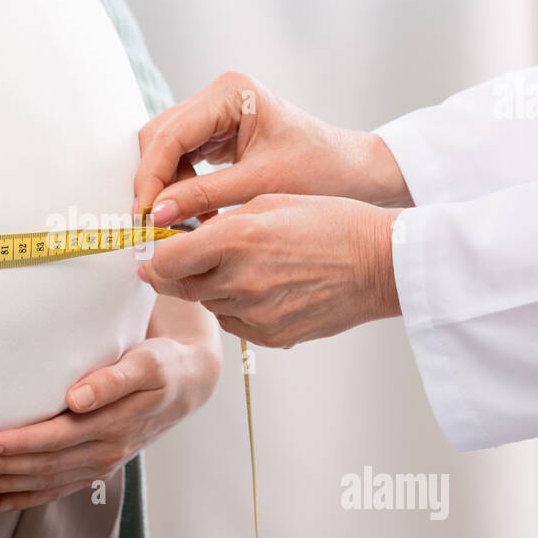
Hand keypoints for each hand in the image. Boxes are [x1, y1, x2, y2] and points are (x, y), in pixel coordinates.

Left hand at [0, 297, 221, 510]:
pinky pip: (62, 488)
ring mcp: (105, 461)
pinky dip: (31, 496)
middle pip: (46, 463)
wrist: (188, 383)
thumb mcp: (145, 363)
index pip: (57, 438)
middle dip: (2, 466)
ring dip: (9, 482)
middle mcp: (108, 449)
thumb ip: (112, 379)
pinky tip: (3, 501)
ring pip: (49, 479)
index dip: (20, 443)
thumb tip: (77, 397)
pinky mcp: (102, 465)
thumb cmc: (160, 364)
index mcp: (115, 423)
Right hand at [133, 71, 411, 225]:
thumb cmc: (322, 170)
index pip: (170, 134)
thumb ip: (203, 197)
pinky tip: (191, 212)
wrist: (355, 173)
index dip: (152, 176)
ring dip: (165, 186)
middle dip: (154, 181)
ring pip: (166, 149)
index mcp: (231, 92)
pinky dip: (180, 187)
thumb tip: (156, 214)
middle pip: (160, 137)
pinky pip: (183, 158)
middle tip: (151, 223)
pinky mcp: (218, 133)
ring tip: (175, 223)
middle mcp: (218, 95)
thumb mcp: (260, 185)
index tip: (145, 215)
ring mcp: (216, 113)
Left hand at [139, 194, 401, 347]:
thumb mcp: (269, 201)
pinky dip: (237, 307)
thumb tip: (174, 240)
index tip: (159, 251)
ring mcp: (255, 314)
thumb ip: (216, 221)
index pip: (165, 261)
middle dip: (180, 273)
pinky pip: (234, 322)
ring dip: (212, 287)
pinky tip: (265, 287)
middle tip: (196, 258)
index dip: (157, 257)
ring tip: (248, 266)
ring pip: (208, 304)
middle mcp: (241, 280)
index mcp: (238, 238)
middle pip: (180, 287)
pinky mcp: (270, 337)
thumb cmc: (330, 221)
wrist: (381, 262)